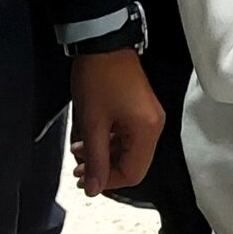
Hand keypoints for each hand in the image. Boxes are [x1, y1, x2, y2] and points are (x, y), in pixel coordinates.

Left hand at [68, 50, 163, 193]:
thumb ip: (95, 159)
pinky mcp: (141, 110)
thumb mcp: (93, 123)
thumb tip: (93, 190)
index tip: (85, 182)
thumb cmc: (98, 81)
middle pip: (133, 163)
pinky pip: (128, 136)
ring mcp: (149, 117)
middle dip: (105, 170)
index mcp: (147, 131)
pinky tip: (89, 141)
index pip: (133, 173)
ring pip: (129, 150)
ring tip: (79, 154)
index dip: (108, 182)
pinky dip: (109, 142)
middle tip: (78, 171)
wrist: (103, 44)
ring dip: (104, 156)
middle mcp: (154, 127)